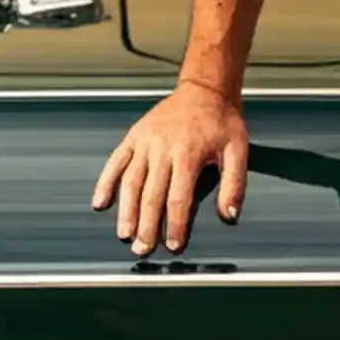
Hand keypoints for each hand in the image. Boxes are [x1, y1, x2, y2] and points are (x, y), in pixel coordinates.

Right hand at [91, 81, 247, 255]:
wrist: (205, 91)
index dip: (174, 224)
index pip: (178, 197)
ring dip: (125, 211)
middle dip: (146, 225)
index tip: (173, 244)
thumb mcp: (238, 150)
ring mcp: (145, 142)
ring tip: (124, 234)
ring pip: (130, 181)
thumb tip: (229, 215)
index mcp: (188, 152)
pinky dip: (105, 183)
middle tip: (143, 249)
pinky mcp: (134, 136)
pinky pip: (115, 162)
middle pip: (151, 194)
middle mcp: (162, 148)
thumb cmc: (222, 122)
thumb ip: (234, 184)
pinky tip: (100, 203)